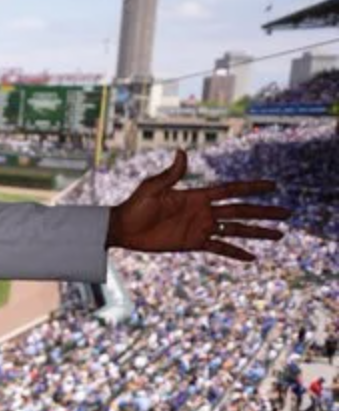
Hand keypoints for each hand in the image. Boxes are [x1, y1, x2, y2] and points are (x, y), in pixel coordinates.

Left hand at [106, 148, 290, 261]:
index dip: (252, 187)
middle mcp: (203, 211)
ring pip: (235, 230)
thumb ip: (171, 174)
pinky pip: (219, 248)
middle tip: (287, 213)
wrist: (122, 228)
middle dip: (264, 212)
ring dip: (257, 233)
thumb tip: (182, 152)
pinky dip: (235, 252)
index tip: (273, 185)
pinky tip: (252, 257)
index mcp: (197, 196)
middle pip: (240, 211)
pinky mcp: (193, 243)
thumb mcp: (152, 188)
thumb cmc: (135, 205)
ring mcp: (200, 228)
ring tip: (278, 235)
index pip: (231, 190)